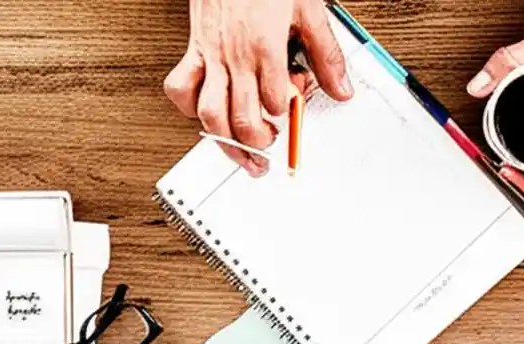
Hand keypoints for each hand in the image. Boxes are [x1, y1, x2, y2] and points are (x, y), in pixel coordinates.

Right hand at [164, 0, 353, 176]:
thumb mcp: (308, 11)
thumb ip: (326, 54)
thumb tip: (342, 88)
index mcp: (266, 48)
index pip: (276, 102)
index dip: (288, 113)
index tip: (294, 107)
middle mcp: (235, 57)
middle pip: (243, 119)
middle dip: (259, 142)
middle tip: (269, 146)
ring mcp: (212, 57)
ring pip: (211, 114)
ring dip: (226, 140)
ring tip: (240, 150)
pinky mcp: (194, 51)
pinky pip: (181, 89)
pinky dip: (189, 108)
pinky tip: (204, 114)